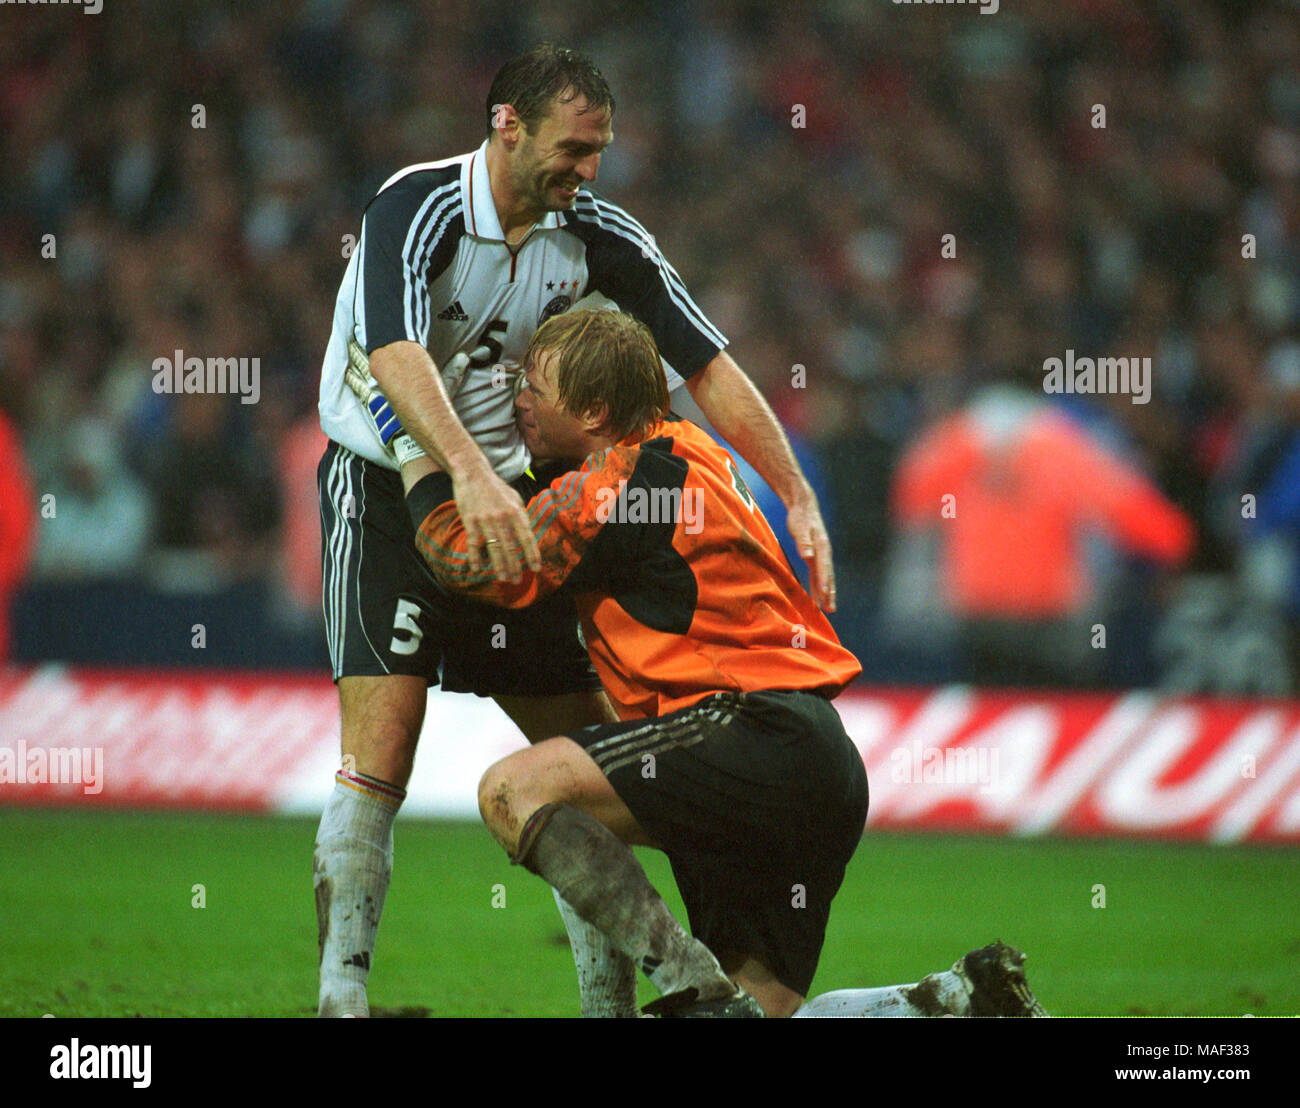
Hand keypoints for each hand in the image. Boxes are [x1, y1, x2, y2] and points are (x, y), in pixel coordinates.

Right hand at [453, 466, 541, 582]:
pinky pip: (473, 542)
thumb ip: (521, 515)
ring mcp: (486, 519)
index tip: (535, 569)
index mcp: (516, 512)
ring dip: (499, 566)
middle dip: (515, 566)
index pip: (527, 537)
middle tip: (517, 581)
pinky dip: (475, 557)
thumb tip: (528, 533)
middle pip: (511, 547)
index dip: (532, 554)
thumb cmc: (495, 487)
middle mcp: (503, 517)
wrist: (473, 472)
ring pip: (494, 547)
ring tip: (503, 579)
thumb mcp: (514, 498)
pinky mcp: (470, 519)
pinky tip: (476, 569)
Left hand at [787, 495, 835, 612]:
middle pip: (828, 576)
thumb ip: (803, 542)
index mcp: (821, 547)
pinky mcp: (815, 555)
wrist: (803, 506)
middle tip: (831, 609)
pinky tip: (818, 596)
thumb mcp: (800, 527)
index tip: (824, 595)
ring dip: (826, 592)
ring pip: (825, 577)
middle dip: (829, 593)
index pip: (823, 567)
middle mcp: (824, 553)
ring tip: (828, 608)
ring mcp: (821, 555)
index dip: (824, 582)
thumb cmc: (800, 517)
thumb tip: (807, 555)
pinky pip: (818, 574)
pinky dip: (819, 585)